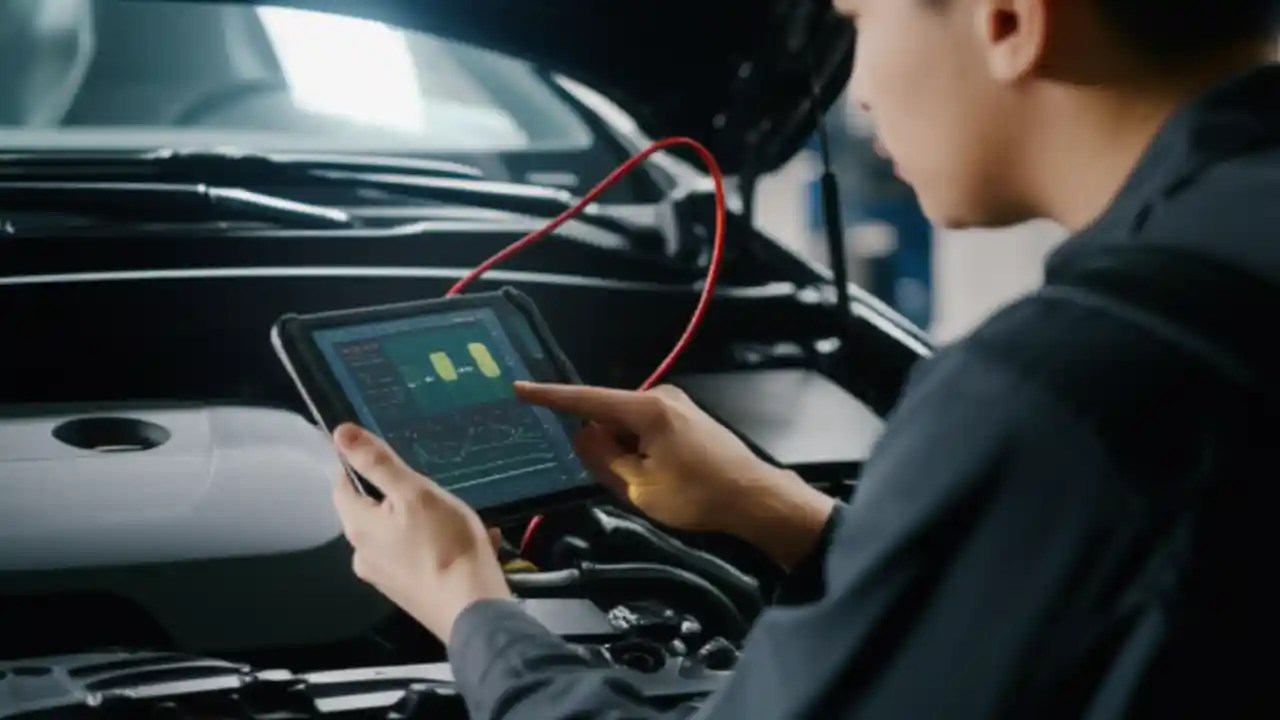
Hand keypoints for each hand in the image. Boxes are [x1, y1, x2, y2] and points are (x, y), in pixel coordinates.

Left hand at [330, 424, 511, 642]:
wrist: (473, 610)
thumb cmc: (445, 544)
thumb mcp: (415, 492)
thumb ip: (377, 463)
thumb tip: (340, 433)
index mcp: (358, 527)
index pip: (342, 485)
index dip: (360, 467)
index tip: (393, 463)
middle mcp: (362, 554)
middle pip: (372, 511)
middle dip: (402, 497)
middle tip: (436, 495)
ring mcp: (384, 578)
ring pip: (397, 534)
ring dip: (424, 522)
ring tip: (460, 522)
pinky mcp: (407, 593)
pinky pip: (415, 557)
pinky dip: (435, 545)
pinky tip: (467, 545)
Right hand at [515, 382, 834, 568]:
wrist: (756, 500)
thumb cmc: (698, 496)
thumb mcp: (638, 487)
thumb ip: (601, 458)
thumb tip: (581, 435)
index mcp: (647, 408)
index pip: (587, 399)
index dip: (550, 397)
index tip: (519, 388)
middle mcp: (661, 396)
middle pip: (609, 416)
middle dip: (602, 446)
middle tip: (621, 483)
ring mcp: (676, 406)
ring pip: (628, 428)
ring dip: (625, 453)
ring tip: (650, 487)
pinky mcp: (686, 419)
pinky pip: (647, 431)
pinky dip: (640, 452)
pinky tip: (658, 479)